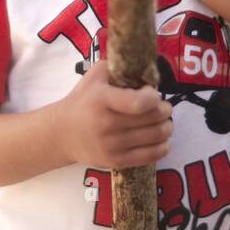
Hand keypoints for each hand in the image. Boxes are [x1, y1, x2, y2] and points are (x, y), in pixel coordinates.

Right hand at [55, 59, 172, 168]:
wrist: (62, 133)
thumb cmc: (83, 100)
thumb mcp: (94, 76)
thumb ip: (118, 67)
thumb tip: (147, 71)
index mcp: (102, 100)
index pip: (140, 103)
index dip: (154, 97)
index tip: (153, 93)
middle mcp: (107, 124)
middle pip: (153, 119)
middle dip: (165, 111)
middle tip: (164, 107)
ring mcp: (112, 145)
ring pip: (156, 137)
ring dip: (167, 128)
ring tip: (164, 122)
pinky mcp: (116, 161)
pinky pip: (150, 156)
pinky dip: (162, 147)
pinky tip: (161, 140)